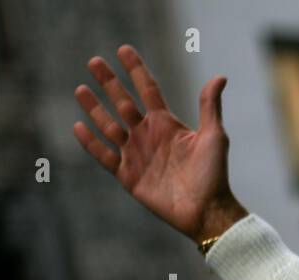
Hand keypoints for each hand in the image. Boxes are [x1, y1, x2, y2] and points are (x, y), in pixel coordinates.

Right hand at [73, 45, 245, 241]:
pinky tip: (78, 126)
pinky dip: (90, 142)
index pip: (148, 90)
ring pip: (109, 126)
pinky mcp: (128, 176)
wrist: (206, 210)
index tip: (123, 49)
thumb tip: (219, 77)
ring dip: (94, 108)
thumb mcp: (214, 136)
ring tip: (80, 89)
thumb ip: (209, 106)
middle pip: (123, 102)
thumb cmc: (214, 174)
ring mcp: (137, 155)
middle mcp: (149, 136)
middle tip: (94, 61)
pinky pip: (104, 156)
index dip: (136, 70)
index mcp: (167, 124)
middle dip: (109, 82)